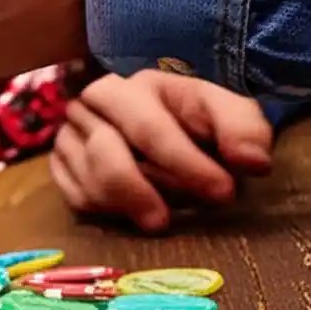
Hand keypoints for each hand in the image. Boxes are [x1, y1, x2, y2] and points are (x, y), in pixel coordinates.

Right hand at [50, 71, 273, 231]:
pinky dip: (101, 210)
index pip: (151, 127)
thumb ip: (244, 130)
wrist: (161, 124)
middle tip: (165, 221)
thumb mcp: (229, 115)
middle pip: (105, 152)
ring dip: (122, 204)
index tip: (221, 192)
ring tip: (156, 219)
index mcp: (134, 87)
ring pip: (86, 177)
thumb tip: (252, 162)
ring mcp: (69, 134)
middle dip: (138, 191)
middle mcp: (91, 105)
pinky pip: (72, 195)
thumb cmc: (196, 122)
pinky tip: (127, 211)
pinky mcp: (58, 162)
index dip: (186, 163)